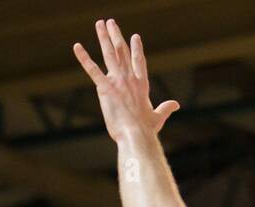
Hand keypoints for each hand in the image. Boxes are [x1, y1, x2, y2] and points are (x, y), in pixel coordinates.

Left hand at [73, 19, 179, 142]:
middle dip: (116, 35)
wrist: (136, 135)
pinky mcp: (105, 88)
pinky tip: (77, 47)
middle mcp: (130, 78)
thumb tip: (176, 105)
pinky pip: (92, 70)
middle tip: (111, 23)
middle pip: (122, 51)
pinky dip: (84, 58)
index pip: (138, 62)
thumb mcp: (158, 117)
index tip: (134, 36)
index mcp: (142, 84)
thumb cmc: (146, 130)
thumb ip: (166, 108)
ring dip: (103, 37)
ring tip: (99, 24)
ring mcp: (117, 81)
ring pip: (109, 54)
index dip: (136, 48)